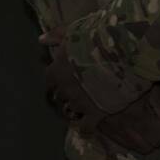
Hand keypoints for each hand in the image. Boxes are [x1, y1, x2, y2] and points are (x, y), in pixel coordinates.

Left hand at [39, 27, 159, 152]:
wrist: (119, 52)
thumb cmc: (95, 38)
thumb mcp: (73, 31)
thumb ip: (56, 36)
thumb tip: (41, 40)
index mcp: (56, 70)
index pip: (49, 80)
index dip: (57, 79)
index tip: (65, 77)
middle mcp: (64, 89)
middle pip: (60, 96)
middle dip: (68, 93)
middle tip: (81, 88)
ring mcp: (79, 103)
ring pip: (72, 111)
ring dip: (78, 107)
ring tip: (90, 101)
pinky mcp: (95, 113)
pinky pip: (86, 128)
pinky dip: (86, 128)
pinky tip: (90, 127)